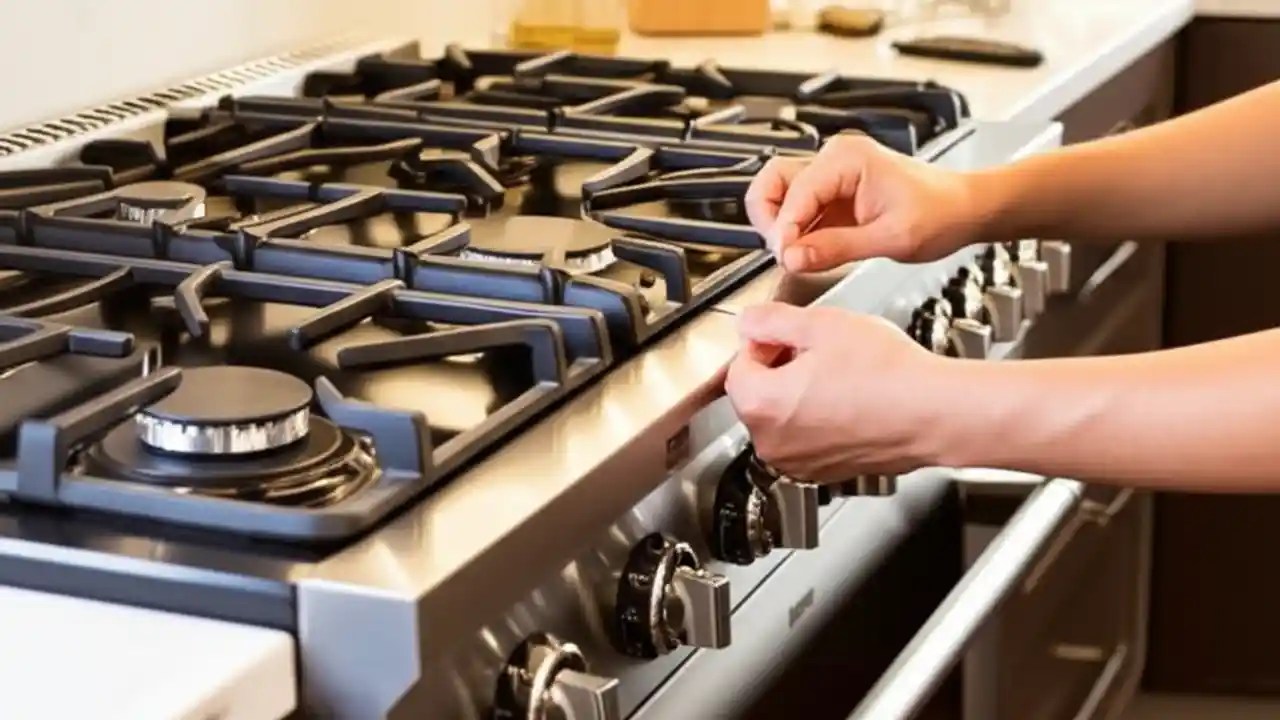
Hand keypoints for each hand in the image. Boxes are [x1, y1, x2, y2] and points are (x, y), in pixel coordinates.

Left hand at [724, 302, 952, 482]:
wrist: (934, 413)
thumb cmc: (887, 375)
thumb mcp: (820, 324)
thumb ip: (771, 320)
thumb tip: (749, 322)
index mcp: (761, 405)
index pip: (739, 365)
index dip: (764, 342)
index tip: (787, 333)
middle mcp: (772, 442)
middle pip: (758, 394)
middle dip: (780, 368)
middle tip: (819, 349)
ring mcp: (798, 463)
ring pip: (783, 417)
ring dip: (800, 393)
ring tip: (840, 373)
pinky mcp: (824, 472)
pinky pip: (808, 438)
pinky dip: (820, 419)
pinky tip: (850, 398)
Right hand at [744, 133, 983, 272]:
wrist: (964, 209)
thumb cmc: (940, 213)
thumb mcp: (890, 238)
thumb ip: (836, 248)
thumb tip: (793, 257)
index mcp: (847, 159)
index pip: (794, 193)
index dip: (785, 230)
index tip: (786, 258)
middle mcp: (833, 160)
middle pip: (772, 182)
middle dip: (771, 221)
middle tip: (784, 253)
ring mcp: (830, 176)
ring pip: (779, 195)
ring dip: (780, 227)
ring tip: (796, 254)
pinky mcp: (832, 196)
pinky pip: (798, 211)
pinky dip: (796, 233)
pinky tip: (810, 252)